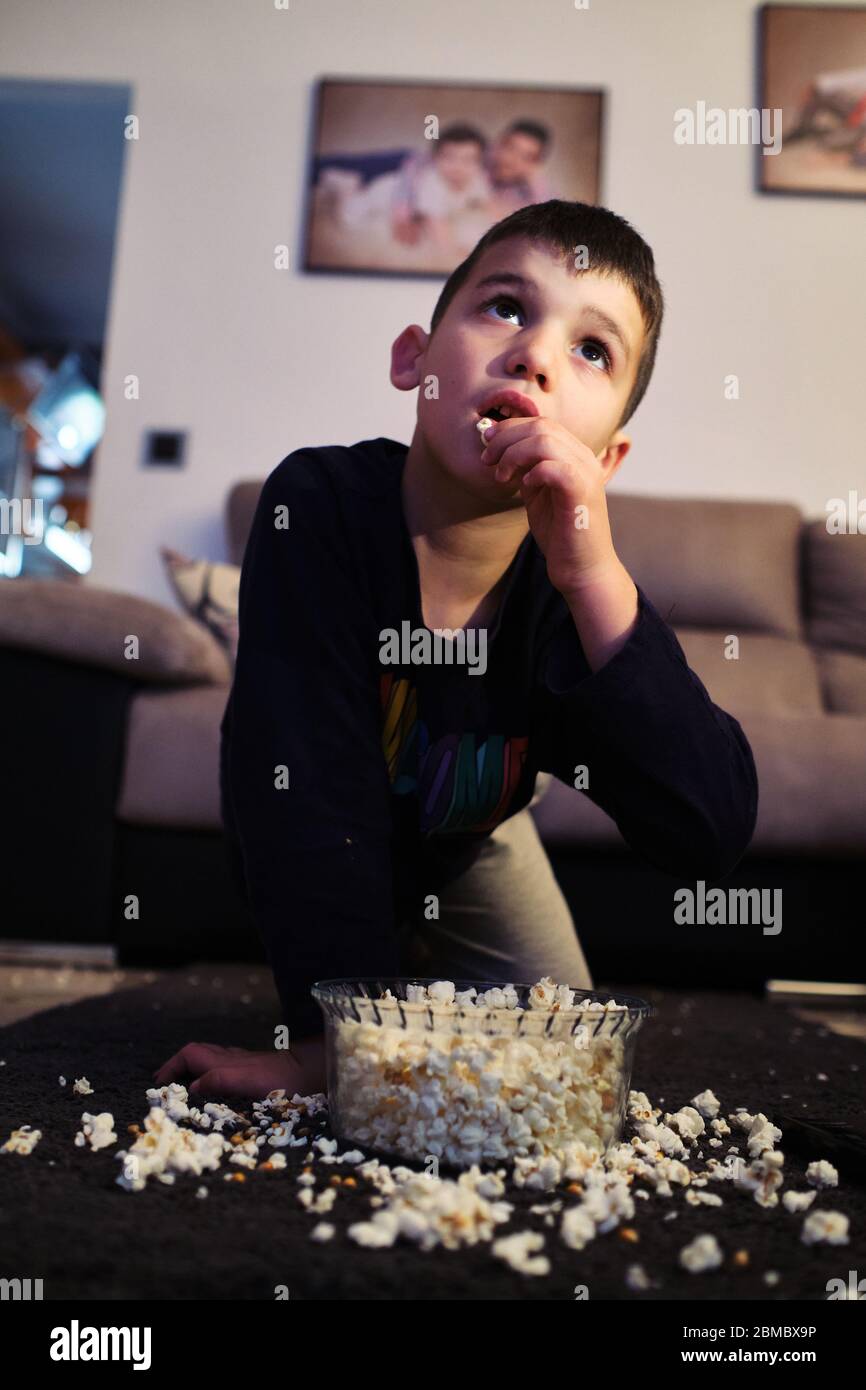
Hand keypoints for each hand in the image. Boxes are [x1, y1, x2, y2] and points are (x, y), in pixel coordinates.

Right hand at [151, 1036, 326, 1101]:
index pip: (190, 1055)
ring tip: (181, 1085)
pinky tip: (212, 1085)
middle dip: (176, 1065)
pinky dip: (208, 1073)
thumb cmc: (283, 1081)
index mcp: (226, 1062)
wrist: (310, 1072)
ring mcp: (242, 1063)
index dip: (172, 1066)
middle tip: (163, 1083)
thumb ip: (221, 1080)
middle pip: (196, 1053)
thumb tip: (193, 1086)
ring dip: (191, 1068)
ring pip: (209, 1058)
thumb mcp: (249, 1082)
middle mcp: (231, 1059)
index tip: (159, 1083)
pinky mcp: (252, 1070)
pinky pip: (222, 1066)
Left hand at [480, 415, 619, 595]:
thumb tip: (504, 452)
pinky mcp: (582, 492)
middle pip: (541, 426)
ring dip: (513, 454)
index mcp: (575, 455)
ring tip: (501, 476)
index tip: (487, 442)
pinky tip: (524, 486)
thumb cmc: (560, 534)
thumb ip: (527, 471)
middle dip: (506, 439)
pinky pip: (554, 467)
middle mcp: (584, 458)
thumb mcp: (538, 495)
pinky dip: (533, 472)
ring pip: (545, 441)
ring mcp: (586, 473)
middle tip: (487, 460)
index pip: (542, 424)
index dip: (510, 428)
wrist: (582, 569)